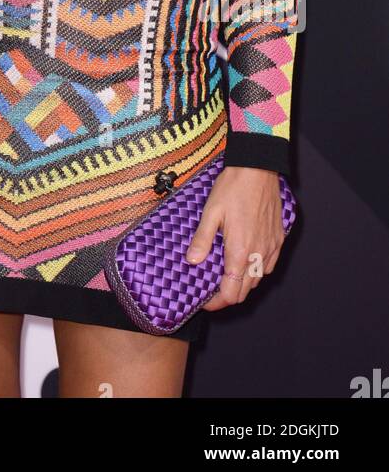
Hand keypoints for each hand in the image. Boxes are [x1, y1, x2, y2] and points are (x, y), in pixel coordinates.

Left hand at [185, 166, 285, 310]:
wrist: (258, 169)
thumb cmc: (233, 187)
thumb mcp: (211, 212)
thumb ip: (203, 239)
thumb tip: (193, 261)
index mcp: (240, 251)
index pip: (231, 292)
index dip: (217, 303)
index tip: (205, 301)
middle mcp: (258, 254)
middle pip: (245, 291)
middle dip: (228, 294)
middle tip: (212, 288)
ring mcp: (271, 248)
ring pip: (258, 279)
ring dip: (243, 283)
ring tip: (227, 274)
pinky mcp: (278, 239)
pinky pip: (269, 265)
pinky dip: (257, 270)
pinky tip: (246, 260)